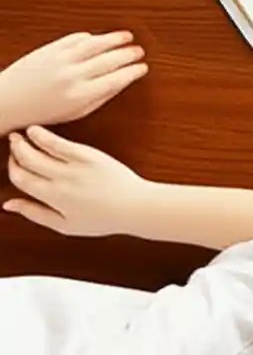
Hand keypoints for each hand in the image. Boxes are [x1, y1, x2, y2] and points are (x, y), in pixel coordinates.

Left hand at [0, 32, 147, 135]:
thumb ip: (100, 97)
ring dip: (114, 39)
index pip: (117, 78)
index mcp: (81, 95)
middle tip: (139, 51)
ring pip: (95, 44)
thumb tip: (122, 83)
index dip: (133, 71)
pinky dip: (88, 37)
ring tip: (127, 36)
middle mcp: (73, 76)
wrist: (7, 102)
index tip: (143, 68)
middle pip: (110, 59)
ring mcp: (60, 60)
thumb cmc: (41, 112)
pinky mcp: (49, 50)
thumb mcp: (75, 112)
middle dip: (128, 54)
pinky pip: (74, 39)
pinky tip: (98, 37)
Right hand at [4, 126, 151, 236]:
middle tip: (12, 144)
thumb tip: (7, 204)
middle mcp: (62, 181)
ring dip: (25, 142)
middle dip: (15, 152)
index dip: (12, 169)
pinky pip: (61, 143)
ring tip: (18, 136)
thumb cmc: (102, 219)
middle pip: (28, 162)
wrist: (135, 206)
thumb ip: (34, 213)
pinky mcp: (90, 156)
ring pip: (41, 150)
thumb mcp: (64, 225)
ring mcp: (76, 166)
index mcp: (53, 198)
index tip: (11, 163)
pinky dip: (45, 136)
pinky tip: (35, 131)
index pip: (22, 180)